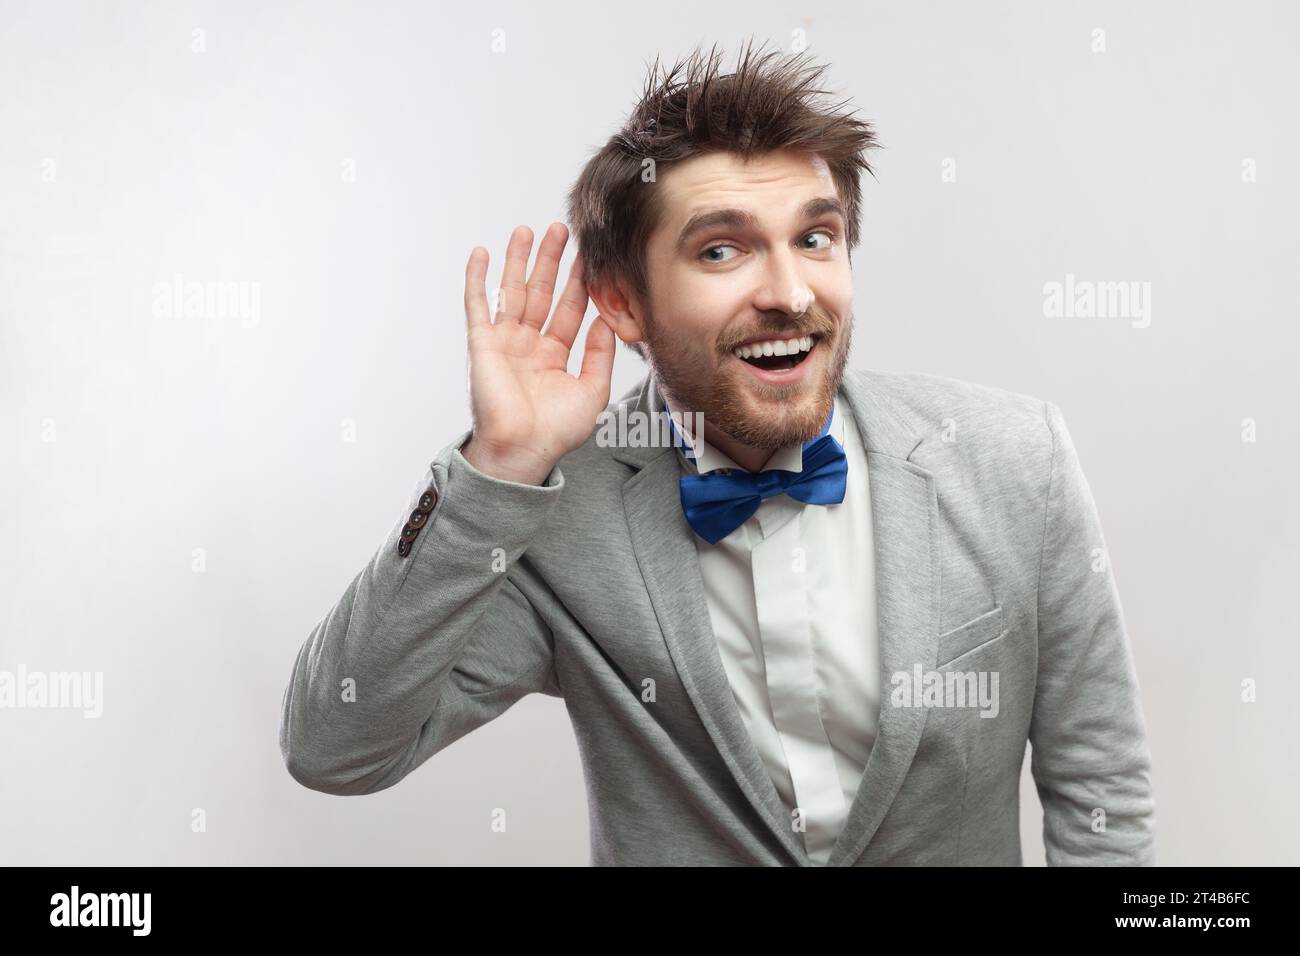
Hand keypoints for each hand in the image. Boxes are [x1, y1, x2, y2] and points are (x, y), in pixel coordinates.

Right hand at [461, 223, 616, 483]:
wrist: (522, 450)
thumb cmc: (556, 431)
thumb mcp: (593, 391)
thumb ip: (600, 354)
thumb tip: (606, 318)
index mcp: (554, 356)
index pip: (570, 309)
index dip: (580, 282)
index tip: (590, 256)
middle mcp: (528, 345)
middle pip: (541, 292)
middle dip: (551, 261)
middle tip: (561, 230)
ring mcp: (504, 342)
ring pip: (512, 291)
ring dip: (519, 260)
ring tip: (526, 230)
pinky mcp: (482, 343)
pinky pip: (477, 304)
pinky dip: (477, 278)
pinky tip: (482, 253)